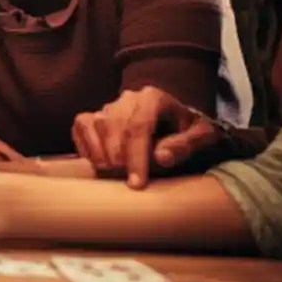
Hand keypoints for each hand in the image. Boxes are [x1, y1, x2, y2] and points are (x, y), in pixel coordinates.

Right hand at [72, 86, 219, 188]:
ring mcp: (107, 107)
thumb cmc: (185, 127)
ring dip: (101, 155)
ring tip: (114, 175)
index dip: (136, 156)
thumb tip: (160, 157)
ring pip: (94, 126)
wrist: (171, 115)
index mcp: (153, 98)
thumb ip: (185, 145)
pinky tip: (100, 163)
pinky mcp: (93, 116)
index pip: (139, 125)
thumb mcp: (200, 134)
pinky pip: (81, 127)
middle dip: (118, 159)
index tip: (136, 183)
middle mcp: (126, 99)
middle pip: (113, 127)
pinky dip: (86, 147)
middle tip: (128, 182)